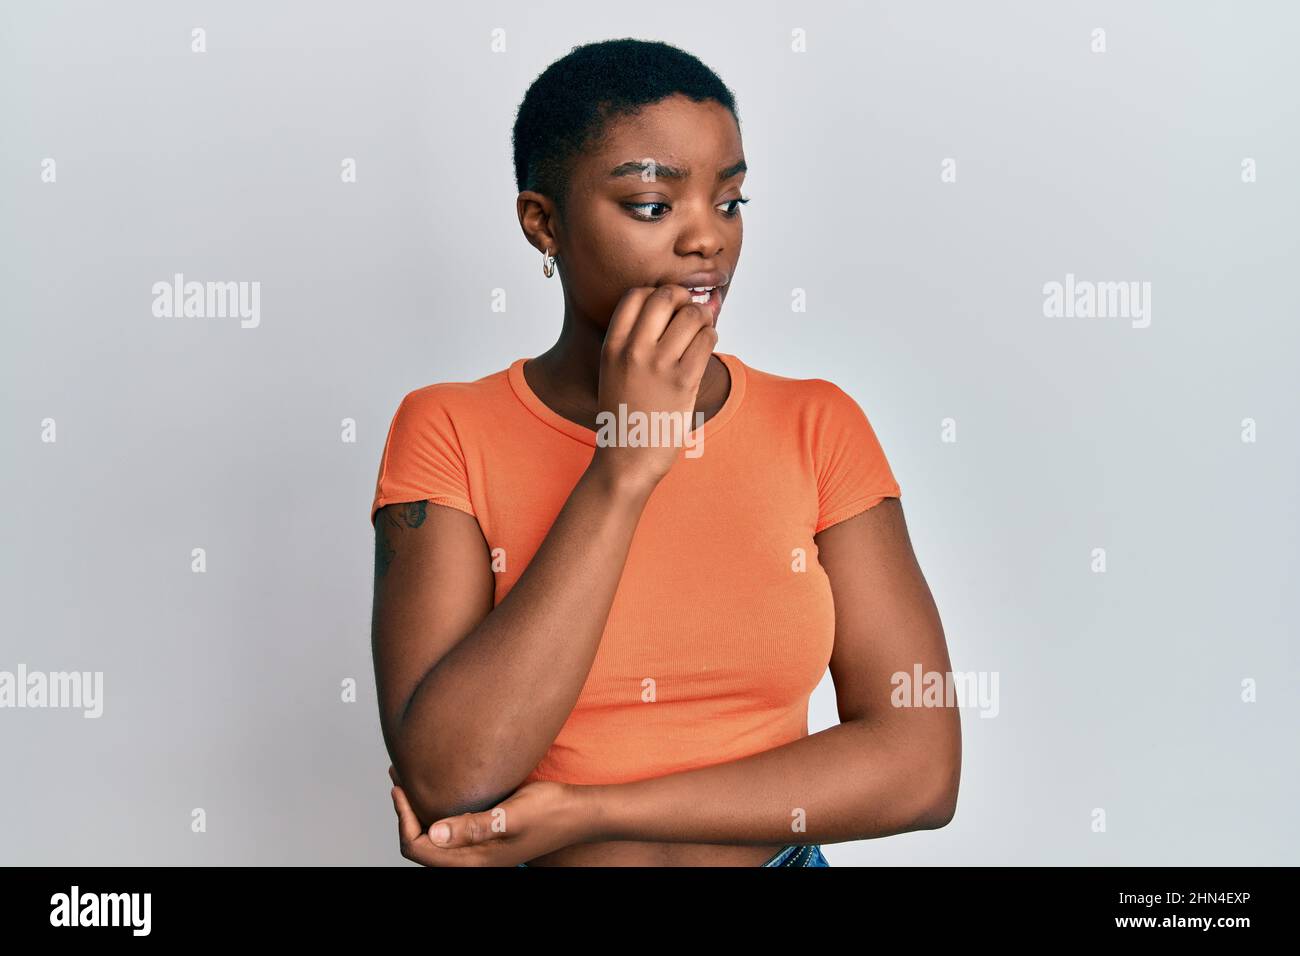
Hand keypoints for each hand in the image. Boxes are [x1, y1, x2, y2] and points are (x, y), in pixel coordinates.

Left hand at [387, 765, 600, 865]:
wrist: (579, 812)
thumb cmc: (551, 811)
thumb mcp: (511, 815)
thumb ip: (474, 826)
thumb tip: (435, 832)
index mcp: (476, 859)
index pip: (421, 848)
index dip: (403, 820)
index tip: (400, 789)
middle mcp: (474, 860)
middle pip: (423, 846)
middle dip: (404, 814)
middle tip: (397, 779)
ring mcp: (480, 850)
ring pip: (435, 838)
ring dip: (418, 812)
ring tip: (408, 781)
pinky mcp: (487, 838)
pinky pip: (450, 831)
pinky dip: (436, 811)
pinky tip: (438, 790)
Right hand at [592, 284, 717, 488]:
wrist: (627, 460)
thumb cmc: (627, 417)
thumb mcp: (614, 372)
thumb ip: (635, 341)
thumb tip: (678, 304)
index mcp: (612, 347)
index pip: (636, 294)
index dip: (658, 292)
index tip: (668, 306)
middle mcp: (633, 351)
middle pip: (665, 296)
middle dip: (684, 298)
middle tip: (690, 313)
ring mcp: (659, 366)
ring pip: (692, 315)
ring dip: (703, 318)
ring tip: (701, 332)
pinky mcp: (684, 381)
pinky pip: (707, 340)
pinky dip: (711, 337)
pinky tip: (705, 348)